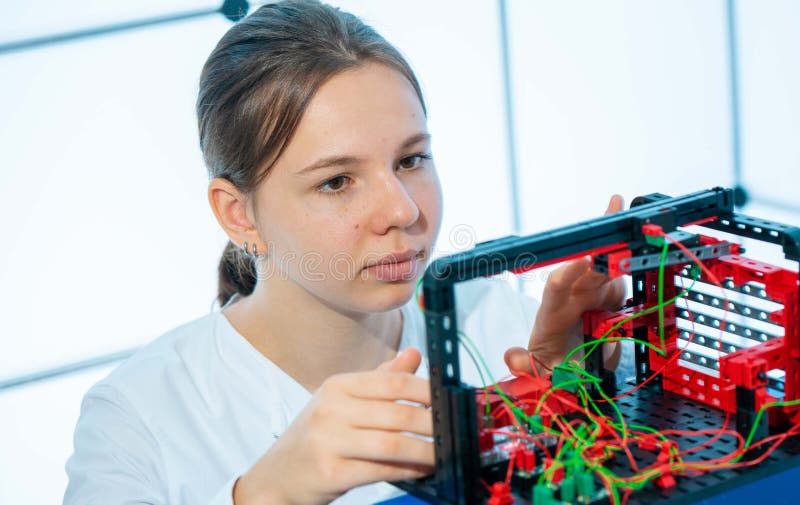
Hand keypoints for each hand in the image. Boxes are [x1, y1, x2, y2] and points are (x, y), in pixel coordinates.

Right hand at [233, 348, 433, 504]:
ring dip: (425, 451)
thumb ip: (380, 380)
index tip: (450, 400)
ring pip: (392, 443)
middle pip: (397, 413)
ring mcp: (328, 441)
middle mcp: (331, 409)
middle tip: (456, 431)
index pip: (392, 382)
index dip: (427, 390)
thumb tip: (415, 354)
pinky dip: (408, 470)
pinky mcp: (330, 472)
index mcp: (338, 386)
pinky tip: (423, 470)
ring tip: (445, 454)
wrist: (275, 476)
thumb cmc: (316, 437)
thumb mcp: (342, 402)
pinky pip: (380, 469)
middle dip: (433, 424)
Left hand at [505, 195, 626, 374]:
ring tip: (618, 205)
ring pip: (606, 266)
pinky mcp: (610, 297)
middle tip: (613, 218)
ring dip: (613, 239)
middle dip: (600, 247)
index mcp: (553, 315)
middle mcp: (572, 298)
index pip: (558, 288)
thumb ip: (527, 366)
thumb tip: (510, 356)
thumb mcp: (539, 374)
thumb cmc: (553, 368)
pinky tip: (629, 220)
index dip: (570, 272)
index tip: (584, 258)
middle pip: (587, 270)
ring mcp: (592, 295)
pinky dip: (627, 250)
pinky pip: (618, 273)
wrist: (571, 370)